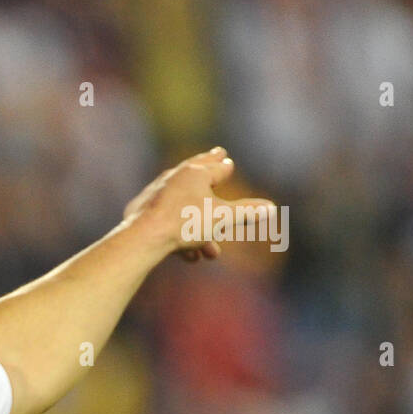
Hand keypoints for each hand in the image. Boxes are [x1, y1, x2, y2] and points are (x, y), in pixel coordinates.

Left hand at [121, 147, 276, 262]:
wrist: (143, 237)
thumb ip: (247, 212)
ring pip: (183, 208)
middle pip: (195, 174)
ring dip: (200, 229)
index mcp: (194, 173)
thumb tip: (271, 208)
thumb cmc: (185, 222)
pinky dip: (181, 238)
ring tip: (211, 250)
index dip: (222, 165)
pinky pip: (166, 223)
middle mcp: (173, 179)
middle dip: (208, 171)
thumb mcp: (223, 217)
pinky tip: (190, 257)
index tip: (224, 157)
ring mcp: (155, 195)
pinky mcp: (141, 213)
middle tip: (215, 156)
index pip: (214, 166)